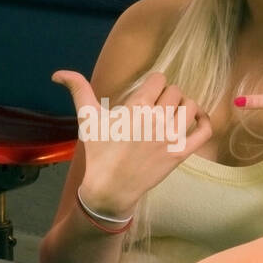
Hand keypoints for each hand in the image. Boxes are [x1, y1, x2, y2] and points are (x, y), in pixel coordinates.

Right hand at [55, 70, 211, 217]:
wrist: (111, 189)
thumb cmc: (99, 153)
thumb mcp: (88, 120)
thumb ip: (78, 90)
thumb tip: (57, 74)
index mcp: (137, 106)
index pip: (159, 79)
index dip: (153, 83)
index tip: (145, 94)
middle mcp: (158, 118)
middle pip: (175, 91)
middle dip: (166, 95)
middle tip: (156, 107)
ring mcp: (172, 136)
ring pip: (191, 106)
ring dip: (184, 105)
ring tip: (173, 112)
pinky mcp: (182, 152)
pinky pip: (205, 130)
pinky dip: (205, 121)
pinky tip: (196, 119)